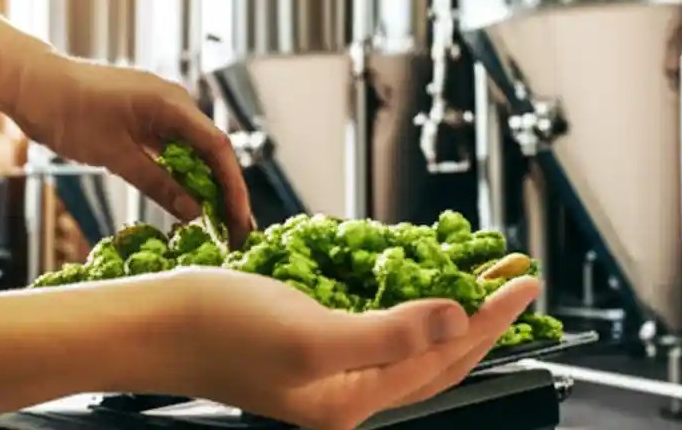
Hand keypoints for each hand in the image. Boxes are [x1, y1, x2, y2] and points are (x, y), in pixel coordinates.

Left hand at [8, 55, 252, 240]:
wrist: (30, 82)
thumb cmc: (67, 113)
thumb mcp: (114, 156)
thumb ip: (157, 183)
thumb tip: (194, 212)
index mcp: (172, 104)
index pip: (218, 149)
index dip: (233, 187)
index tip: (240, 219)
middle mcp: (174, 102)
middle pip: (211, 151)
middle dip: (225, 191)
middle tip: (236, 230)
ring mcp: (159, 108)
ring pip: (193, 151)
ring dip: (204, 185)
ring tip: (217, 222)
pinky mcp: (143, 115)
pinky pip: (172, 147)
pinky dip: (181, 173)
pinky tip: (186, 199)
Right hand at [162, 269, 542, 429]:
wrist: (156, 326)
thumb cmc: (221, 329)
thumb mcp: (310, 333)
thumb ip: (388, 333)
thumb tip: (454, 321)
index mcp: (352, 402)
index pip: (445, 359)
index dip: (491, 319)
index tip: (525, 283)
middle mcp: (347, 397)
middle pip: (438, 359)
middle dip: (484, 319)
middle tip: (518, 279)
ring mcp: (330, 376)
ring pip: (413, 345)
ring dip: (453, 313)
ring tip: (484, 280)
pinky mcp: (314, 351)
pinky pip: (383, 332)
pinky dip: (412, 309)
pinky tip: (419, 287)